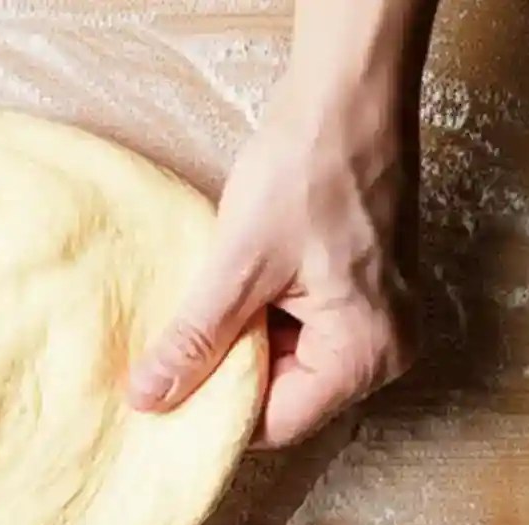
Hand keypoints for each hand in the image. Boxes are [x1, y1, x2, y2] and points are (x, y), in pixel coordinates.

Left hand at [127, 73, 418, 447]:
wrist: (347, 99)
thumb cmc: (306, 172)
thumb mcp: (238, 264)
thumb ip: (194, 338)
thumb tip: (147, 398)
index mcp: (365, 354)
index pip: (277, 422)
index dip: (213, 418)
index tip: (156, 409)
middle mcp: (382, 351)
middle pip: (283, 398)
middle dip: (221, 382)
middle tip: (156, 374)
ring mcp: (372, 322)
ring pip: (284, 365)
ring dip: (234, 350)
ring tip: (180, 335)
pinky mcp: (354, 296)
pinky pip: (295, 333)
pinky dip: (253, 324)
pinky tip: (212, 307)